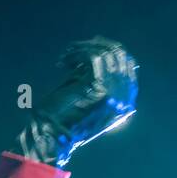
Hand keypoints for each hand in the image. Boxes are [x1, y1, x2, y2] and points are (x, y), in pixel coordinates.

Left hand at [9, 36, 138, 167]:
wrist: (47, 135)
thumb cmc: (61, 116)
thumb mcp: (86, 93)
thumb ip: (98, 76)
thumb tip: (101, 48)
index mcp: (124, 102)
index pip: (128, 65)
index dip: (110, 49)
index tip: (91, 42)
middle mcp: (124, 98)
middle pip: (120, 56)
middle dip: (95, 45)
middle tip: (74, 47)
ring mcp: (114, 93)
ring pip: (107, 53)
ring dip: (82, 49)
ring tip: (65, 55)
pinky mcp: (99, 88)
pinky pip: (95, 57)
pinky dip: (78, 53)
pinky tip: (63, 61)